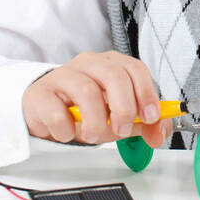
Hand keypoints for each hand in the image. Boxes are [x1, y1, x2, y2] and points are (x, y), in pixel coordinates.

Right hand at [23, 51, 171, 148]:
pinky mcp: (40, 94)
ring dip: (96, 121)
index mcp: (111, 64)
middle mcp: (89, 64)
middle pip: (114, 76)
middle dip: (124, 108)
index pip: (136, 69)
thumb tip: (159, 133)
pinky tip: (67, 133)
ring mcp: (63, 76)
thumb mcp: (118, 116)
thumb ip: (142, 123)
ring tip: (94, 135)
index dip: (146, 94)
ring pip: (87, 91)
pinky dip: (67, 129)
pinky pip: (57, 111)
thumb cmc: (85, 110)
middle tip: (122, 131)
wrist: (44, 112)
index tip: (150, 117)